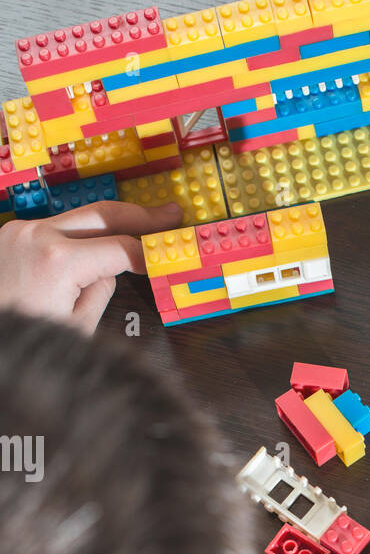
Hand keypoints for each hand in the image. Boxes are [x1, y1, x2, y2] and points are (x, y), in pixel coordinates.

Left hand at [0, 200, 182, 332]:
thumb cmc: (22, 338)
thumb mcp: (75, 327)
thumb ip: (100, 293)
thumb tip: (108, 273)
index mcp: (58, 261)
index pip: (121, 249)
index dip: (148, 253)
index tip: (166, 256)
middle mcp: (37, 235)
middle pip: (103, 215)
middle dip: (141, 215)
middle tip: (170, 214)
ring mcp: (20, 230)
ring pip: (77, 218)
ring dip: (110, 222)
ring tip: (141, 223)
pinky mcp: (11, 235)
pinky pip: (53, 228)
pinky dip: (79, 234)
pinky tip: (99, 240)